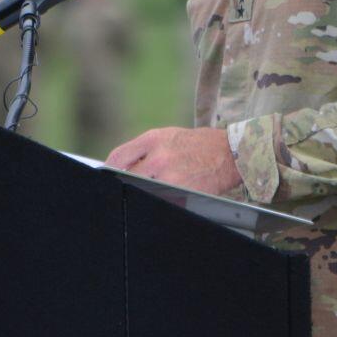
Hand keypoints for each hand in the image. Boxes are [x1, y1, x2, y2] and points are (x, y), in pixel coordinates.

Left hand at [105, 126, 242, 195]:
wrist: (229, 153)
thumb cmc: (197, 144)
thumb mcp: (167, 136)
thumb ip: (143, 149)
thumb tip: (119, 166)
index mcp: (153, 139)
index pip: (118, 157)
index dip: (108, 169)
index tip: (106, 176)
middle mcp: (159, 158)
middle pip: (127, 177)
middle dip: (125, 183)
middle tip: (125, 187)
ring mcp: (170, 178)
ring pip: (143, 191)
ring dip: (143, 193)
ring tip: (152, 190)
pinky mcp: (182, 194)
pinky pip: (162, 201)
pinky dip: (160, 200)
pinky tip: (167, 196)